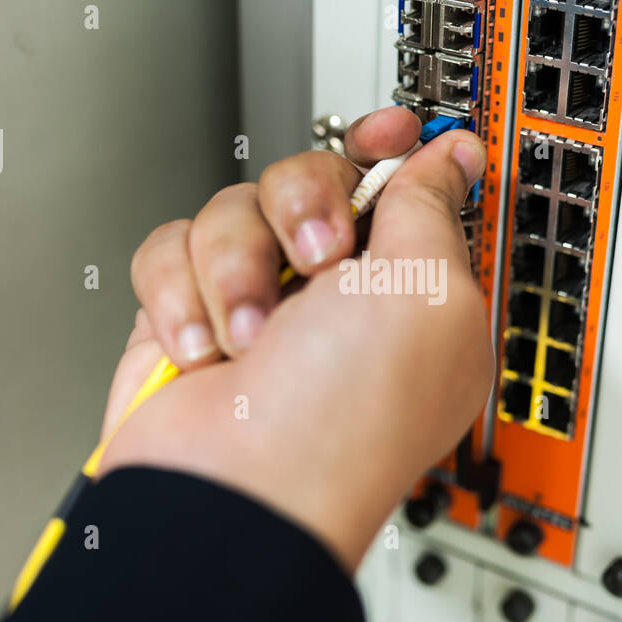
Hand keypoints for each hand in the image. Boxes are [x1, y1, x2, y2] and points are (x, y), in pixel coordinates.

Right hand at [97, 106, 494, 571]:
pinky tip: (205, 351)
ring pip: (232, 206)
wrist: (240, 491)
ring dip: (238, 265)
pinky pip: (170, 246)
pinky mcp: (185, 313)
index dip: (392, 147)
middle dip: (305, 204)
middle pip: (310, 177)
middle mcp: (337, 295)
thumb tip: (450, 155)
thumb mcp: (431, 290)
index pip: (399, 187)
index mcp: (411, 290)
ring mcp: (259, 304)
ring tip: (253, 334)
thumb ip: (434, 204)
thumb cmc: (344, 416)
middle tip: (318, 259)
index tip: (390, 130)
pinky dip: (181, 296)